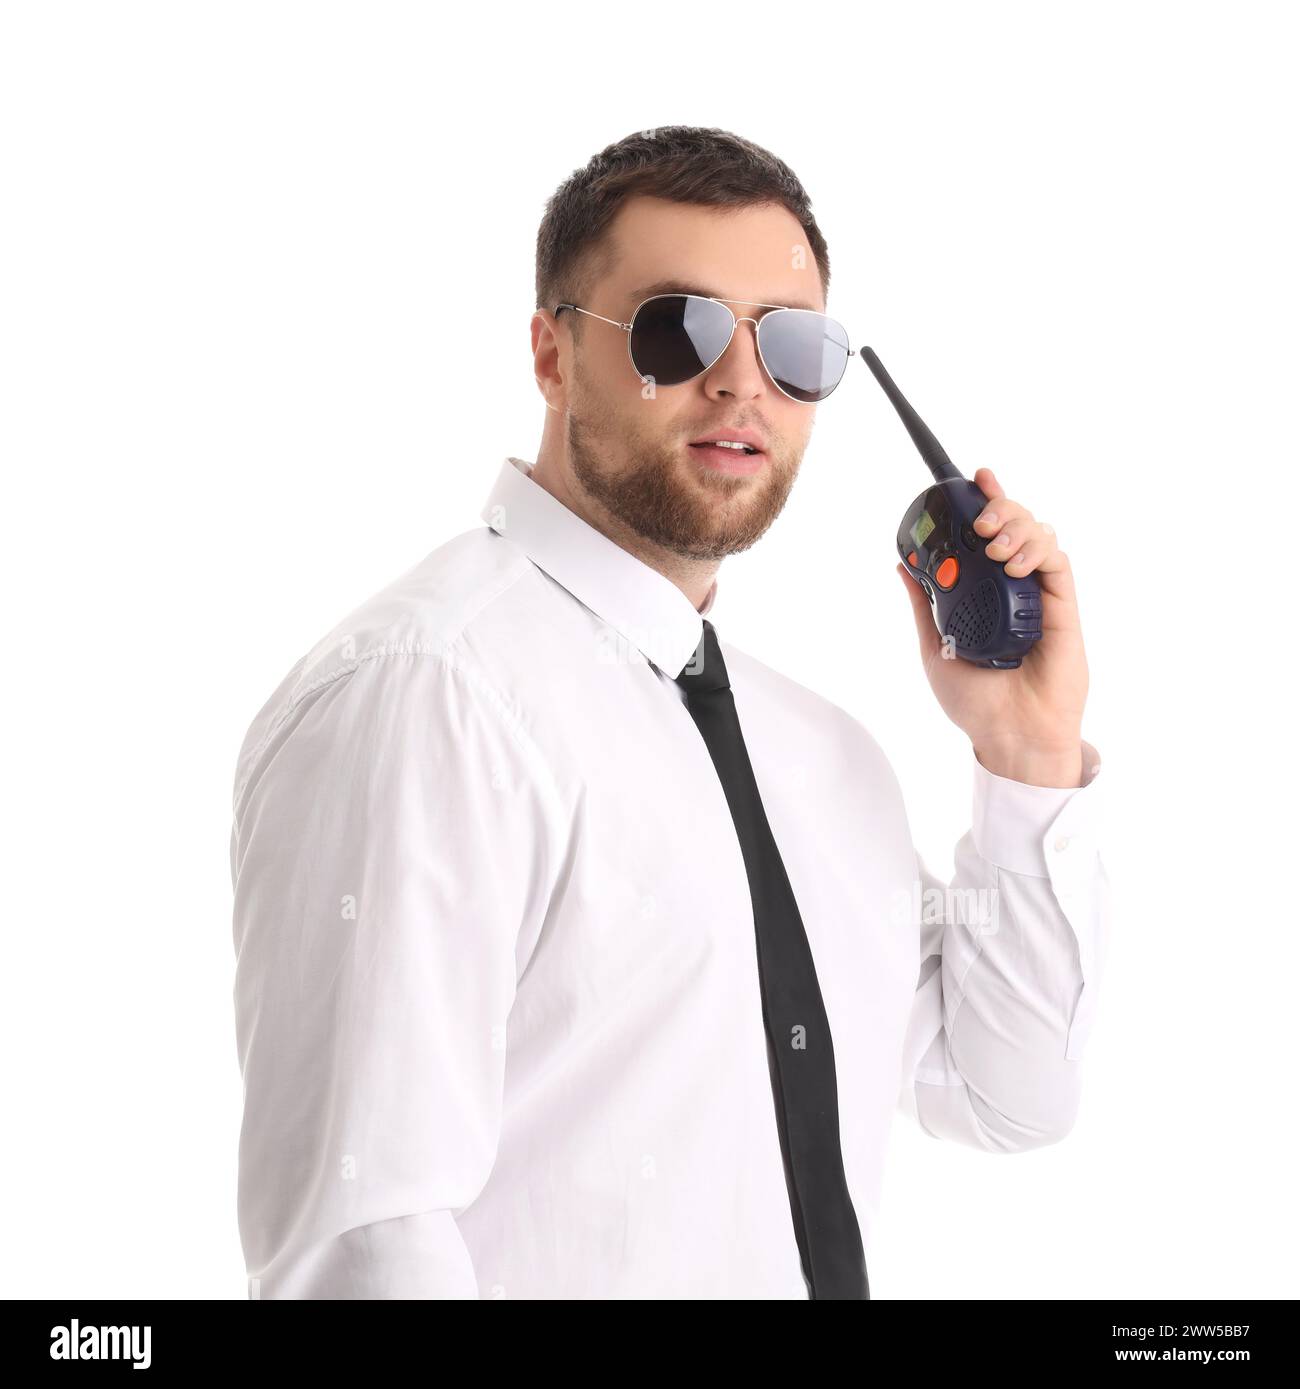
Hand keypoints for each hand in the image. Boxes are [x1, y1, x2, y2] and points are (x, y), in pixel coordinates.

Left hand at [898, 467, 1088, 786]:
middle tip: (979, 522)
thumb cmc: (975, 700)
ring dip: (1017, 526)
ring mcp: (1040, 596)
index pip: (988, 536)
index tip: (975, 479)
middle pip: (1016, 526)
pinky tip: (1015, 563)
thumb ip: (924, 604)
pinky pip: (1057, 563)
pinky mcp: (1063, 608)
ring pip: (1039, 536)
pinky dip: (1037, 551)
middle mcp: (1014, 588)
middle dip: (1000, 508)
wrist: (1008, 734)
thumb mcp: (934, 644)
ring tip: (994, 544)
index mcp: (985, 593)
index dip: (985, 502)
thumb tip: (902, 566)